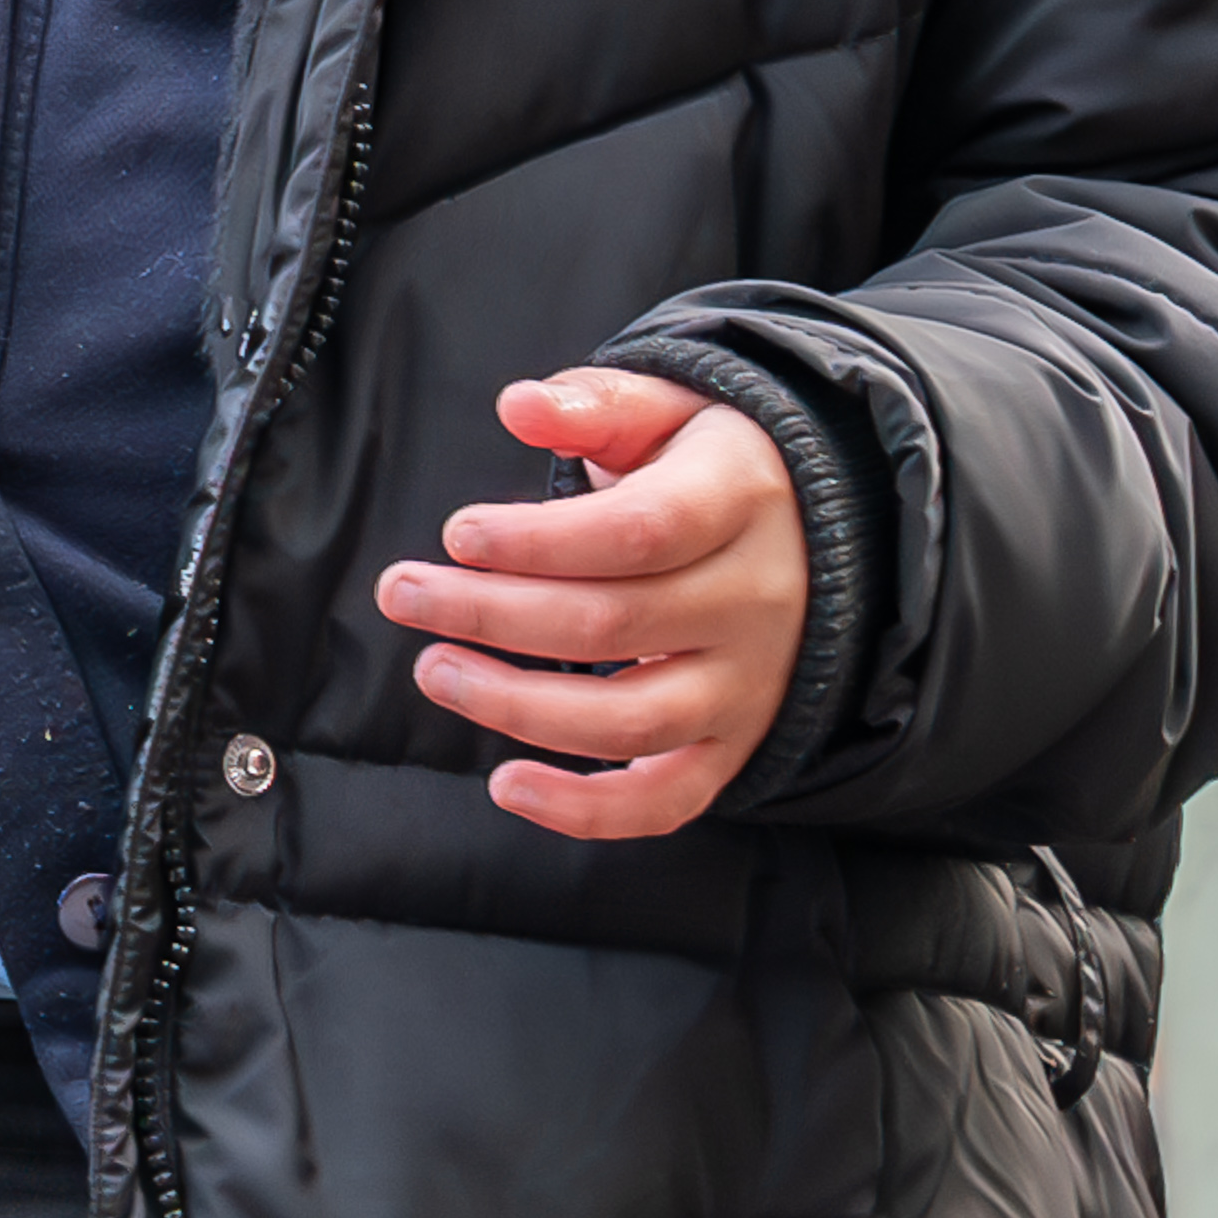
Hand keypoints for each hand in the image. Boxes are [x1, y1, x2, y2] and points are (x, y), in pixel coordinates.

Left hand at [375, 367, 807, 842]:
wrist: (813, 537)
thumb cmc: (706, 468)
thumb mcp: (667, 411)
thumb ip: (594, 405)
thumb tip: (520, 405)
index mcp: (737, 503)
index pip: (637, 533)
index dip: (539, 542)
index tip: (457, 533)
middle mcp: (753, 602)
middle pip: (613, 623)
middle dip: (491, 614)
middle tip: (404, 593)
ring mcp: (745, 685)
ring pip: (630, 720)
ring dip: (516, 705)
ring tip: (435, 668)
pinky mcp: (731, 746)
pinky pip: (665, 801)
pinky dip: (585, 812)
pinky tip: (506, 786)